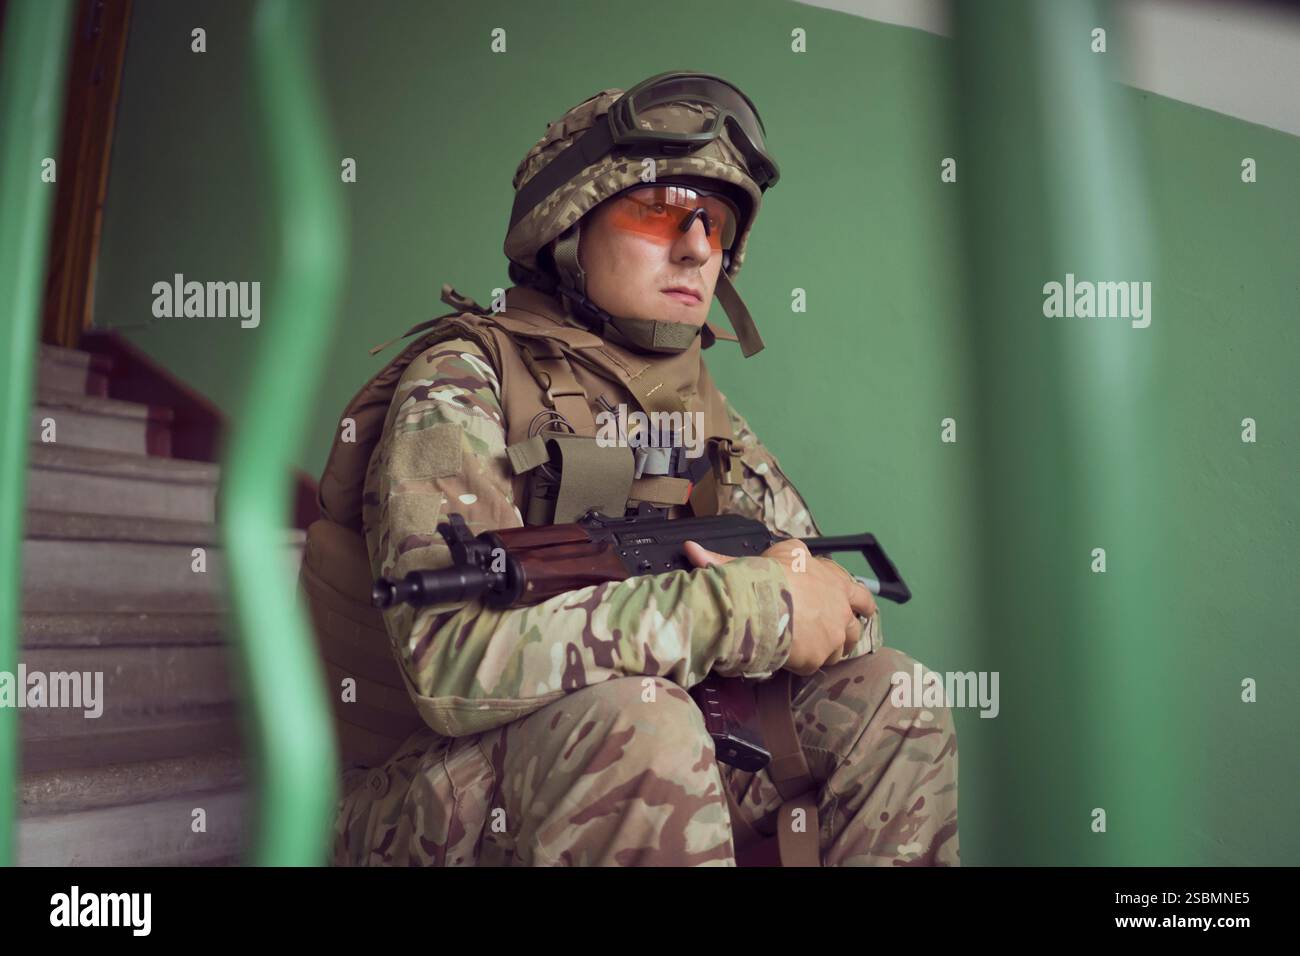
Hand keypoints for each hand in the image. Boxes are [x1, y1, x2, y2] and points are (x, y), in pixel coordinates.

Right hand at [683, 538, 876, 675]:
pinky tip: (793, 659)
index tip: (864, 610)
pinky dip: (806, 662)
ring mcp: (832, 635)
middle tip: (837, 636)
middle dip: (845, 632)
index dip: (862, 604)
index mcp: (835, 582)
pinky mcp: (817, 657)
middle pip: (853, 627)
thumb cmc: (770, 574)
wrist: (764, 603)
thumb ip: (743, 556)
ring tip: (811, 650)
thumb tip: (693, 548)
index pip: (860, 594)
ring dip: (827, 649)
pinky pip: (814, 664)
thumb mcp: (769, 556)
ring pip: (837, 649)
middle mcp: (839, 608)